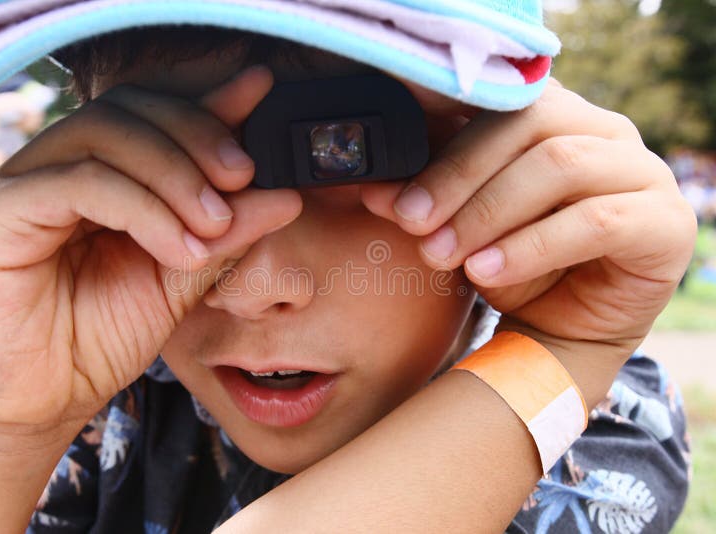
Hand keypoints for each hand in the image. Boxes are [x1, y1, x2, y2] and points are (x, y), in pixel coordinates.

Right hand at [0, 65, 301, 441]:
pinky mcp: (2, 213)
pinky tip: (179, 248)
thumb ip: (225, 235)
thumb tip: (284, 196)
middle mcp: (58, 166)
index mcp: (99, 174)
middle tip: (244, 176)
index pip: (153, 116)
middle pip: (131, 111)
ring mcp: (25, 183)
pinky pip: (82, 183)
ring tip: (214, 225)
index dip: (208, 103)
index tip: (259, 92)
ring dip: (176, 176)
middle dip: (197, 137)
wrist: (41, 403)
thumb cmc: (100, 339)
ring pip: (108, 136)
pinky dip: (143, 208)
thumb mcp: (181, 280)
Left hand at [361, 81, 696, 399]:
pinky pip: (595, 222)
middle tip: (415, 225)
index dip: (444, 149)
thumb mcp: (461, 229)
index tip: (397, 200)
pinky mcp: (664, 223)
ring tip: (445, 255)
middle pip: (528, 126)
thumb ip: (425, 203)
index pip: (500, 106)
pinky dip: (532, 247)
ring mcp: (642, 172)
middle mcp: (605, 133)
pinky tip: (488, 273)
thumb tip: (372, 189)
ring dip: (490, 213)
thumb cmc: (514, 266)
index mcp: (558, 117)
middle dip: (461, 179)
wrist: (561, 330)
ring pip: (560, 166)